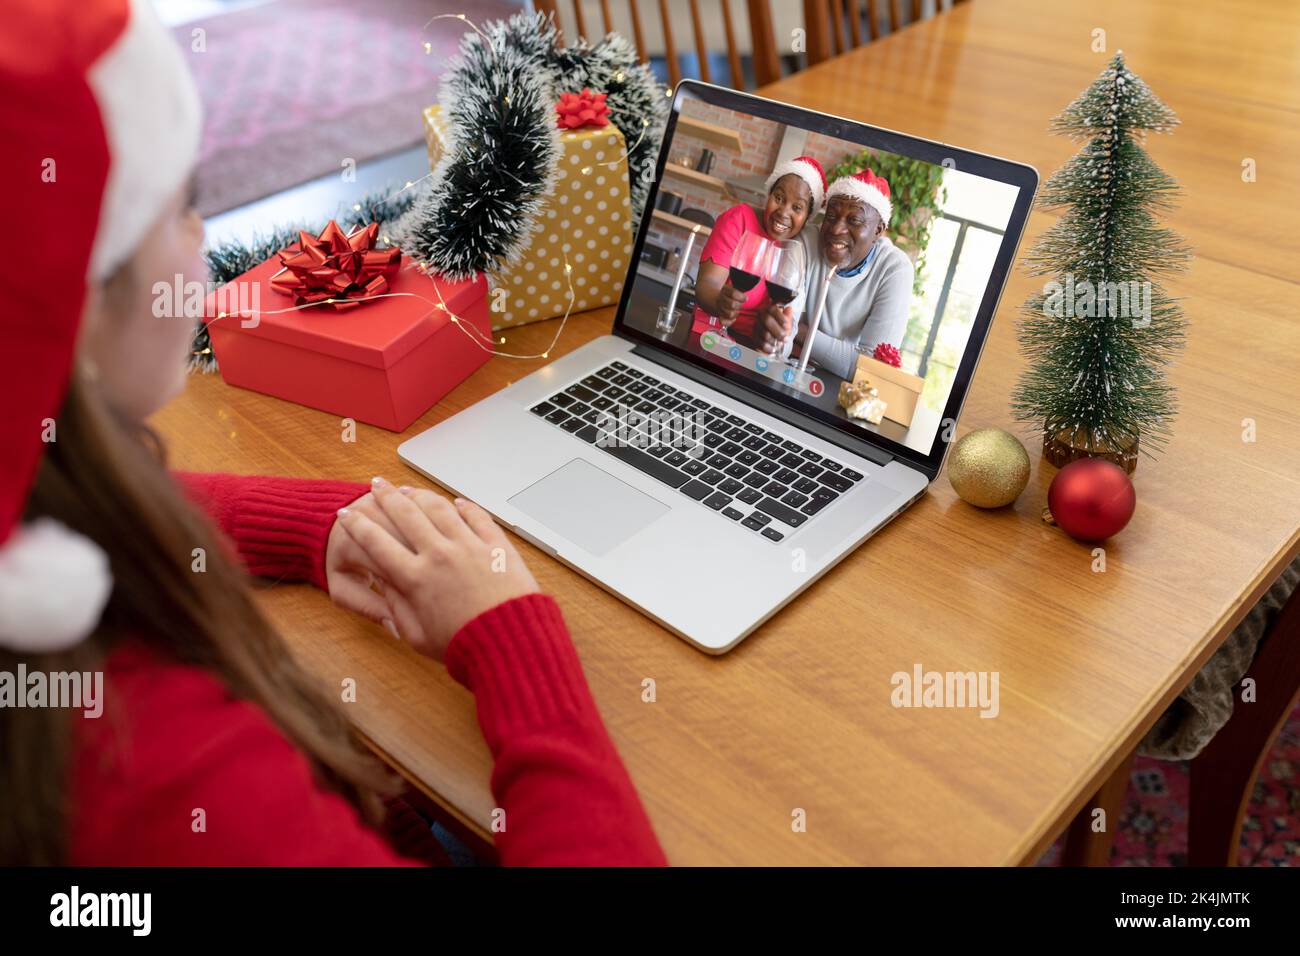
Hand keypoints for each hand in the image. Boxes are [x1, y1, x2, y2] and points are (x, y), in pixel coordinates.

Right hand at [335, 478, 539, 660]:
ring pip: (439, 508)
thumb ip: (396, 609)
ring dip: (419, 494)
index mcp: (415, 579)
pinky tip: (456, 502)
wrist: (510, 643)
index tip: (345, 516)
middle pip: (405, 514)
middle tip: (376, 486)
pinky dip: (463, 506)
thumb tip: (386, 587)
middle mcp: (439, 555)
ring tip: (408, 488)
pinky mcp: (494, 546)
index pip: (375, 542)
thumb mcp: (418, 636)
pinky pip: (476, 516)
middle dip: (385, 496)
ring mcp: (468, 546)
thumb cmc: (466, 646)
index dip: (356, 526)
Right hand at [715, 280, 746, 326]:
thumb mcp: (728, 287)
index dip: (741, 297)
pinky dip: (730, 322)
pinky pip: (724, 322)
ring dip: (735, 313)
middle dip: (738, 305)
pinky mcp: (718, 316)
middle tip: (738, 304)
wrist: (706, 296)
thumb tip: (747, 298)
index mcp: (724, 291)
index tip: (745, 298)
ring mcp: (719, 309)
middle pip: (732, 304)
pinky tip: (732, 318)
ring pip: (730, 314)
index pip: (733, 293)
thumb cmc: (721, 293)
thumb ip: (738, 291)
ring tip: (735, 311)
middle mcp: (721, 300)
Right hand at [759, 304, 793, 354]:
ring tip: (780, 344)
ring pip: (765, 333)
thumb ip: (788, 317)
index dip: (780, 317)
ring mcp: (756, 327)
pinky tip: (774, 349)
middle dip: (778, 331)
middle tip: (785, 339)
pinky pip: (761, 343)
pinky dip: (769, 348)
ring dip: (774, 341)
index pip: (772, 309)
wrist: (774, 340)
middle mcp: (761, 316)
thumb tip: (789, 309)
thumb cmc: (781, 329)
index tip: (786, 325)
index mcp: (769, 310)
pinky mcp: (754, 337)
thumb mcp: (787, 323)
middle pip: (767, 320)